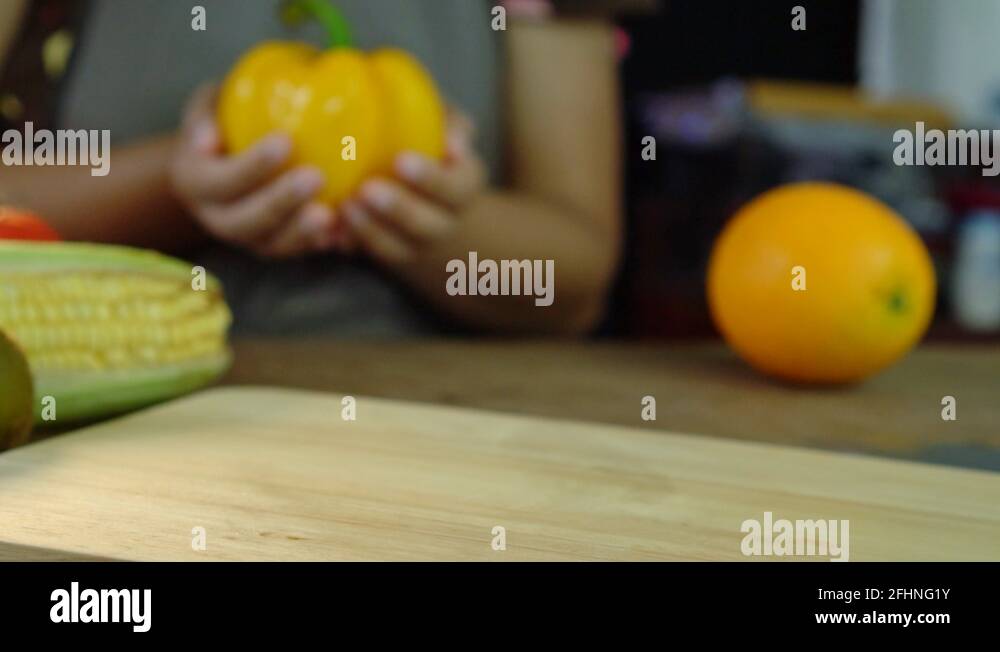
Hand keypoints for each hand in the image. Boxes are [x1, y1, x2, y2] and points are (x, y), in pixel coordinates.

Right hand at [169, 85, 338, 258]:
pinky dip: (320, 242)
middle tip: (316, 177)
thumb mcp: (209, 106)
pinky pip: (298, 251)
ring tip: (330, 214)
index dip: (251, 165)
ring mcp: (248, 237)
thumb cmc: (223, 121)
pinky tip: (343, 230)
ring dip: (302, 232)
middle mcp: (217, 217)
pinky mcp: (276, 245)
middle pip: (246, 220)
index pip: (220, 180)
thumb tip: (207, 141)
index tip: (285, 141)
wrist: (224, 163)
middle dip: (281, 201)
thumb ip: (206, 113)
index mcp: (194, 182)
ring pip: (273, 244)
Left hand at [341, 109, 487, 266]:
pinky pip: (370, 254)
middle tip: (368, 188)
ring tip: (345, 206)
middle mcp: (445, 221)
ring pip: (397, 247)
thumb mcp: (447, 128)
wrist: (437, 204)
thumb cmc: (434, 150)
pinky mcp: (391, 253)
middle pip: (427, 224)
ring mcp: (417, 244)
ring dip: (370, 229)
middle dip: (398, 208)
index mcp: (463, 187)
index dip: (432, 178)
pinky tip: (332, 229)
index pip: (456, 188)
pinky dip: (351, 242)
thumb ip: (447, 118)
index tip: (402, 160)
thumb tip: (448, 133)